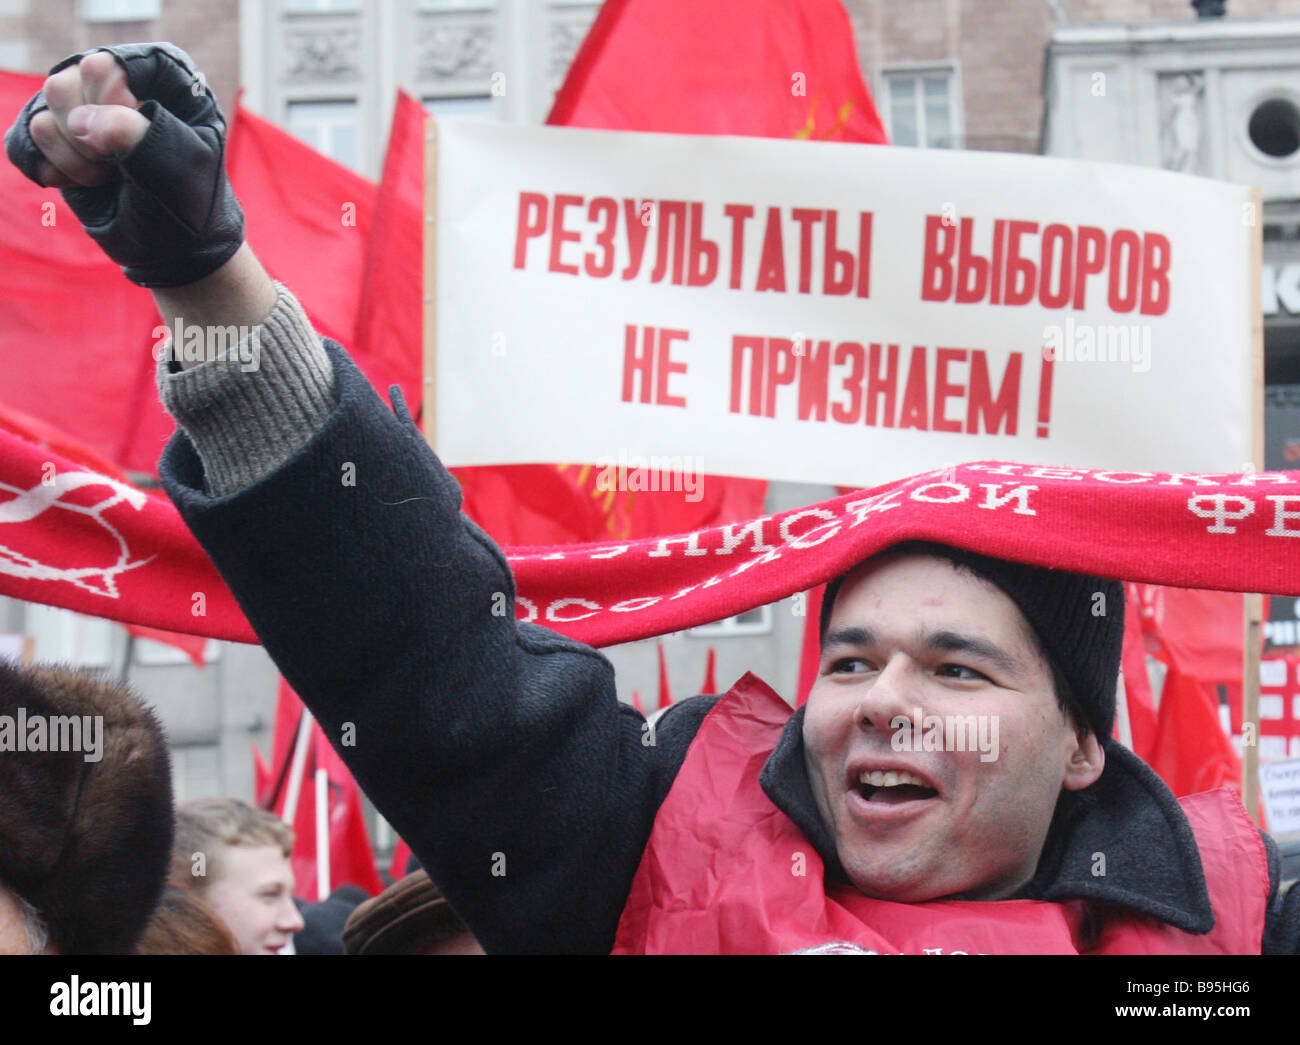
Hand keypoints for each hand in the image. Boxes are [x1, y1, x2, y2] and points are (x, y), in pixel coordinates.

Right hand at [4, 42, 244, 287]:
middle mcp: (117, 81)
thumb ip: (137, 136)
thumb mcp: (178, 173)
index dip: (112, 105)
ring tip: (112, 177)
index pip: (110, 66)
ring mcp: (83, 105)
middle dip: (92, 140)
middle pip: (65, 84)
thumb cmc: (187, 206)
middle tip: (125, 166)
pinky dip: (55, 170)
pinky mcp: (57, 133)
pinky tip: (87, 182)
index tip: (137, 138)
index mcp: (162, 77)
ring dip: (77, 160)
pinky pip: (26, 138)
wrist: (169, 247)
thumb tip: (83, 122)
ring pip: (44, 113)